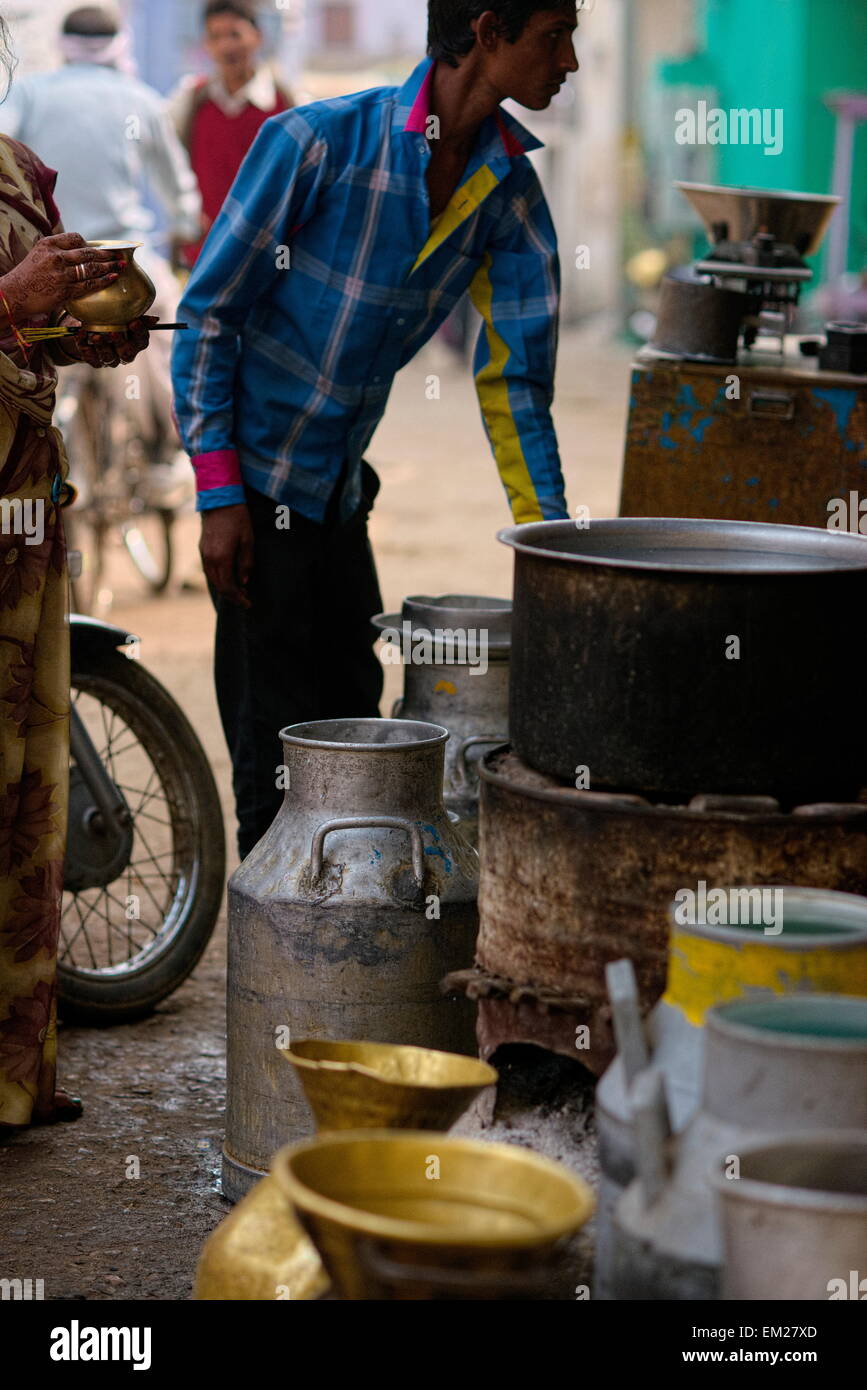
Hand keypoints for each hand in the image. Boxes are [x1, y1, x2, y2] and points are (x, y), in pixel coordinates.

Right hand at [0, 232, 124, 317]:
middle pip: (87, 252)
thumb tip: (80, 250)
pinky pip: (89, 285)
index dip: (89, 243)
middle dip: (106, 254)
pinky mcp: (64, 291)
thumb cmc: (28, 275)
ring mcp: (61, 274)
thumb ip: (57, 251)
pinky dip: (103, 281)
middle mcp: (56, 257)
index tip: (99, 248)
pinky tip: (112, 278)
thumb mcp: (39, 254)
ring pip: (91, 268)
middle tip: (118, 255)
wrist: (14, 294)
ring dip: (108, 266)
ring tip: (120, 265)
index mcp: (48, 244)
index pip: (75, 238)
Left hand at [67, 314, 157, 368]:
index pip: (142, 341)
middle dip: (120, 343)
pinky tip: (81, 334)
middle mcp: (124, 354)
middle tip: (113, 333)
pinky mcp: (95, 361)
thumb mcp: (123, 317)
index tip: (134, 322)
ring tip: (94, 336)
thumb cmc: (110, 322)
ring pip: (108, 357)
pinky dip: (84, 345)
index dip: (139, 333)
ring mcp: (110, 360)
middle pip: (126, 353)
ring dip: (101, 346)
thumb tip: (154, 319)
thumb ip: (137, 317)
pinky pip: (90, 357)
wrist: (89, 331)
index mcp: (134, 343)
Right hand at [200, 504, 253, 608]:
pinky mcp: (202, 549)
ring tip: (238, 591)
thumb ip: (246, 563)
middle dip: (232, 596)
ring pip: (212, 579)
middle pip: (219, 586)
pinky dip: (218, 578)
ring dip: (225, 588)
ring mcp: (204, 554)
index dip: (238, 598)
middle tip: (245, 600)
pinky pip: (209, 570)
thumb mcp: (248, 540)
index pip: (228, 586)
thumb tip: (244, 581)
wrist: (219, 500)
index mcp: (222, 558)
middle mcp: (209, 559)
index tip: (248, 603)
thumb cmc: (237, 518)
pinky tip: (228, 578)